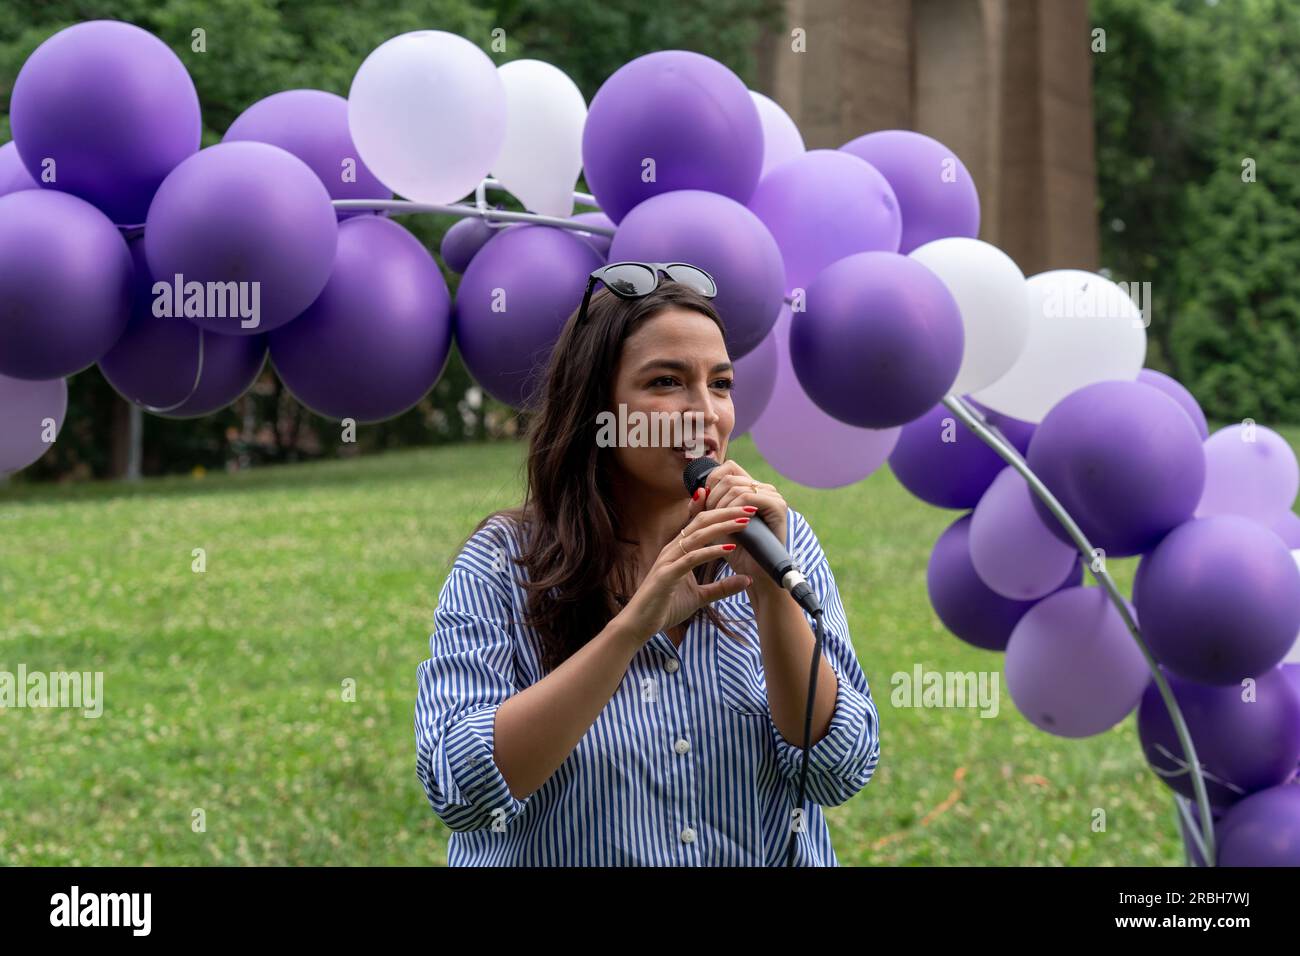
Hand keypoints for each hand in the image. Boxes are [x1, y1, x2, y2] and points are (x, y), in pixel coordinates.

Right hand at [616, 504, 755, 640]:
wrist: (639, 625)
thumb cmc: (665, 608)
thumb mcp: (699, 597)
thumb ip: (721, 588)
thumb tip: (747, 580)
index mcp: (679, 550)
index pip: (701, 524)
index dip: (721, 513)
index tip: (743, 508)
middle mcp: (673, 549)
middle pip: (701, 522)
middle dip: (726, 512)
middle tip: (750, 507)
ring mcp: (669, 560)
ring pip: (697, 535)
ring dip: (722, 526)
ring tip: (744, 522)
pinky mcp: (667, 574)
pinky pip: (691, 558)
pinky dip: (711, 551)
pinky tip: (729, 547)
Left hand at [693, 460, 788, 595]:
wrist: (754, 574)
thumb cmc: (736, 551)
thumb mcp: (715, 524)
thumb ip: (704, 507)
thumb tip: (699, 490)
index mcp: (752, 488)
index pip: (728, 468)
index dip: (712, 482)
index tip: (705, 504)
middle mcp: (764, 488)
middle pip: (729, 477)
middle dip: (713, 498)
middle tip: (710, 518)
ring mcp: (773, 496)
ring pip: (735, 486)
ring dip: (720, 506)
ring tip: (720, 525)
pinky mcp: (778, 506)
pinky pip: (747, 497)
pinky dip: (732, 509)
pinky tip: (731, 524)